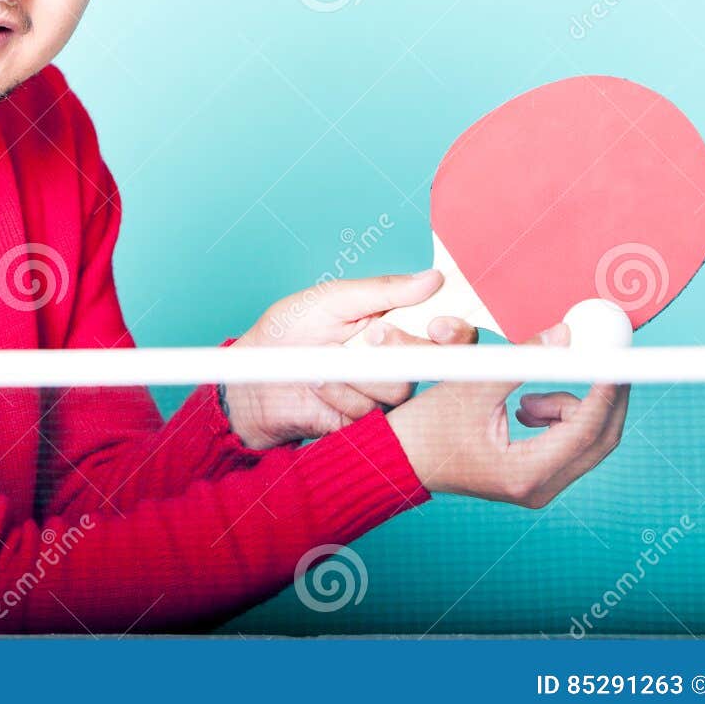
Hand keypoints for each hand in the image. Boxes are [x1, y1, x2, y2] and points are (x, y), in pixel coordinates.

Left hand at [223, 269, 474, 449]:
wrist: (250, 379)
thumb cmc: (286, 331)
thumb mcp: (331, 299)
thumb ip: (382, 291)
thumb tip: (431, 279)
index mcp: (394, 327)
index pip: (445, 334)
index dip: (454, 333)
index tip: (440, 327)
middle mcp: (394, 362)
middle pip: (431, 364)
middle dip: (403, 350)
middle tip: (373, 337)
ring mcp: (378, 396)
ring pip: (398, 390)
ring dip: (358, 374)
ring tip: (323, 360)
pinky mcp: (361, 424)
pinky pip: (370, 414)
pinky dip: (340, 396)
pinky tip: (317, 385)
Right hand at [385, 321, 629, 507]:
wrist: (401, 457)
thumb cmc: (429, 426)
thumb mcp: (474, 384)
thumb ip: (523, 360)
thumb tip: (565, 336)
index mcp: (525, 472)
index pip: (587, 428)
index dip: (606, 389)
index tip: (615, 356)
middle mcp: (540, 488)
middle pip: (601, 438)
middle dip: (604, 395)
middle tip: (601, 357)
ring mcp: (540, 488)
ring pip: (588, 440)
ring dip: (571, 406)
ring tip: (525, 398)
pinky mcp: (536, 481)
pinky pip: (570, 444)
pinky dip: (560, 418)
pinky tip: (523, 408)